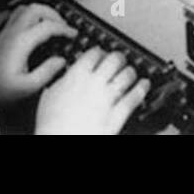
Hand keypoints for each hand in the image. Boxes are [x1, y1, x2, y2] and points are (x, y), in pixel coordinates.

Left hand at [0, 4, 73, 107]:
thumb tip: (61, 61)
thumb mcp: (27, 86)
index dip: (64, 29)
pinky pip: (18, 15)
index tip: (73, 34)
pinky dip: (32, 16)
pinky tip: (36, 27)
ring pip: (26, 9)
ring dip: (42, 12)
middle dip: (54, 14)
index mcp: (21, 42)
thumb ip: (47, 72)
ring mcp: (6, 31)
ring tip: (52, 23)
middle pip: (36, 9)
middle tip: (64, 25)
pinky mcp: (2, 35)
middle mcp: (13, 32)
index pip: (47, 26)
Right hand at [35, 47, 150, 134]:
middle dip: (118, 57)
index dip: (99, 51)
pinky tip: (144, 85)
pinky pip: (134, 97)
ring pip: (127, 75)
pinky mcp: (118, 114)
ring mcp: (108, 98)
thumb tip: (66, 74)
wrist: (62, 142)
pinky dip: (142, 88)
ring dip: (131, 71)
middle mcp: (94, 83)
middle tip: (119, 59)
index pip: (94, 53)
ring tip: (132, 71)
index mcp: (76, 75)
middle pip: (114, 59)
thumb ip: (61, 80)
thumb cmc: (52, 124)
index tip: (100, 53)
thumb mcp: (49, 95)